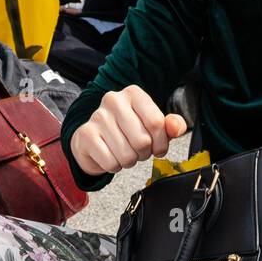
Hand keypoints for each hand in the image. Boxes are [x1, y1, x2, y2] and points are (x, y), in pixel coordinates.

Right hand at [71, 85, 188, 175]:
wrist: (93, 139)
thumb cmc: (127, 131)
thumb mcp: (153, 126)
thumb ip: (171, 125)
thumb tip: (176, 127)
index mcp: (133, 93)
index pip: (157, 123)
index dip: (161, 143)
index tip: (157, 146)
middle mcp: (113, 100)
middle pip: (142, 140)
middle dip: (143, 153)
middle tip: (137, 149)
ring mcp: (97, 116)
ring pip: (126, 154)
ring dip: (129, 161)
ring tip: (123, 152)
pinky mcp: (86, 134)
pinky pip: (110, 162)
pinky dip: (113, 166)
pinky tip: (110, 156)